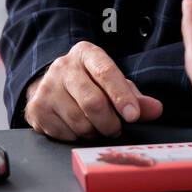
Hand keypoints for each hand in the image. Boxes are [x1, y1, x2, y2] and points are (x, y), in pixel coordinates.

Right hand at [24, 41, 162, 140]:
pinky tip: (77, 127)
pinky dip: (76, 138)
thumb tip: (156, 109)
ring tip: (96, 127)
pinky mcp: (36, 108)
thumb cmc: (90, 84)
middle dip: (110, 123)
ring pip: (79, 122)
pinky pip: (64, 134)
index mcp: (86, 54)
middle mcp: (63, 67)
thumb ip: (136, 97)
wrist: (51, 86)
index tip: (133, 116)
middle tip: (115, 129)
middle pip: (93, 102)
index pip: (106, 73)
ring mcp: (46, 87)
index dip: (122, 97)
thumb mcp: (114, 84)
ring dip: (94, 132)